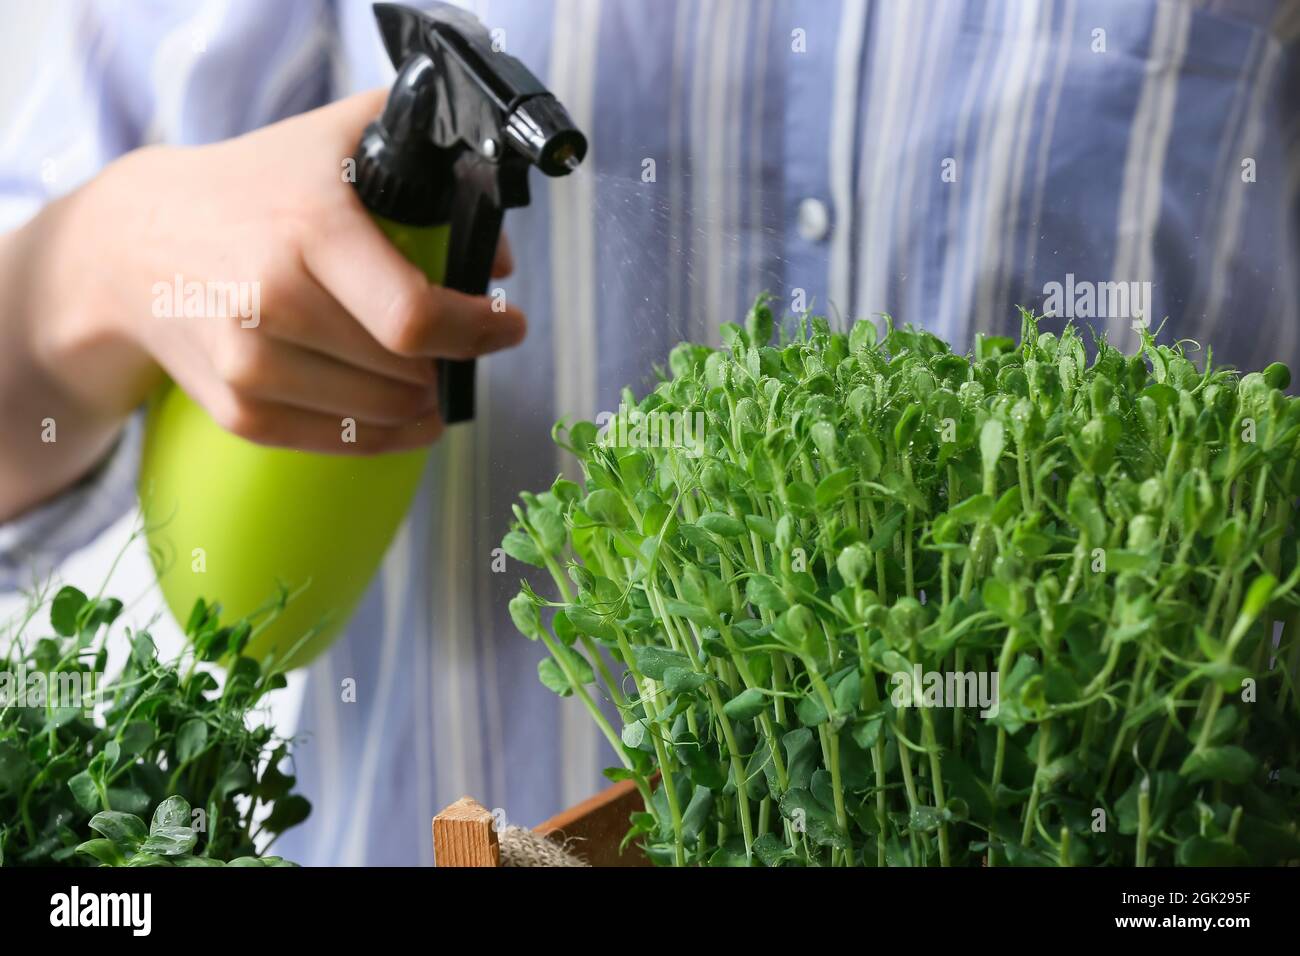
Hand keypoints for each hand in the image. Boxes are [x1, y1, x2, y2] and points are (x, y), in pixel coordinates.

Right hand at [0, 89, 521, 516]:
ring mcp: (249, 363)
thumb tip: (496, 255)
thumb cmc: (252, 189)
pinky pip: (338, 442)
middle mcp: (273, 301)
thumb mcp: (335, 141)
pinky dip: (386, 436)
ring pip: (380, 413)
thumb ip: (428, 163)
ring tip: (440, 379)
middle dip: (455, 363)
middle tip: (468, 348)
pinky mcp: (237, 409)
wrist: (132, 243)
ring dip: (426, 404)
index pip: (414, 316)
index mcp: (309, 231)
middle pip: (405, 371)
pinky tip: (411, 418)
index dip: (476, 330)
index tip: (508, 325)